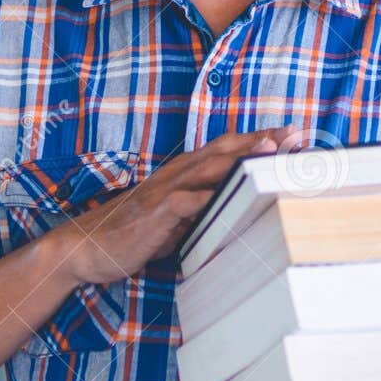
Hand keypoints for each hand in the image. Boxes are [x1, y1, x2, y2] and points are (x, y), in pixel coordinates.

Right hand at [50, 127, 303, 286]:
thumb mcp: (177, 220)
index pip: (227, 148)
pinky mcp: (157, 212)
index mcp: (184, 172)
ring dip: (244, 157)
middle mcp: (178, 174)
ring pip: (211, 167)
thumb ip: (204, 210)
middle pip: (226, 149)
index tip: (291, 134)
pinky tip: (235, 195)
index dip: (259, 139)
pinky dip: (212, 197)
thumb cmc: (134, 232)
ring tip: (273, 150)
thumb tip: (237, 212)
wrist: (85, 246)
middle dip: (262, 140)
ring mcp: (167, 190)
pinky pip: (188, 201)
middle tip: (295, 134)